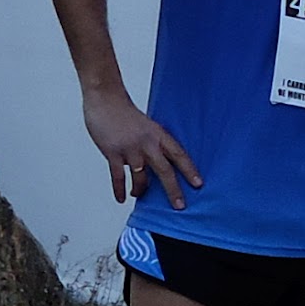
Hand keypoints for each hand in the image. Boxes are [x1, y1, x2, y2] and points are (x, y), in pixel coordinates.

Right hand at [82, 87, 201, 208]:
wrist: (105, 100)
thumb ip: (155, 143)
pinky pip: (118, 176)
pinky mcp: (113, 153)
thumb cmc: (126, 113)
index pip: (179, 155)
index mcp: (159, 135)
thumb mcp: (149, 126)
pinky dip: (119, 189)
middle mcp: (147, 143)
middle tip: (180, 206)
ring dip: (141, 190)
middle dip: (173, 190)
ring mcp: (130, 149)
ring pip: (140, 177)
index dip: (190, 170)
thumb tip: (160, 162)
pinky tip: (121, 198)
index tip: (198, 184)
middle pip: (164, 171)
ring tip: (139, 196)